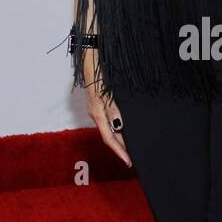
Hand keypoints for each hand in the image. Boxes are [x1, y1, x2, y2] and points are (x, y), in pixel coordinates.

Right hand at [82, 51, 131, 167]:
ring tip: (130, 149)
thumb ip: (113, 110)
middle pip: (109, 137)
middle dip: (120, 148)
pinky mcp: (99, 104)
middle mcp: (96, 114)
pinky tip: (123, 131)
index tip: (128, 161)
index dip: (119, 151)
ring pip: (109, 130)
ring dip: (119, 140)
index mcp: (97, 114)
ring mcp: (96, 110)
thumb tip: (119, 127)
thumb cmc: (98, 75)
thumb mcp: (107, 93)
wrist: (90, 60)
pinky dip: (117, 130)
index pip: (109, 139)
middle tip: (132, 159)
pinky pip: (108, 122)